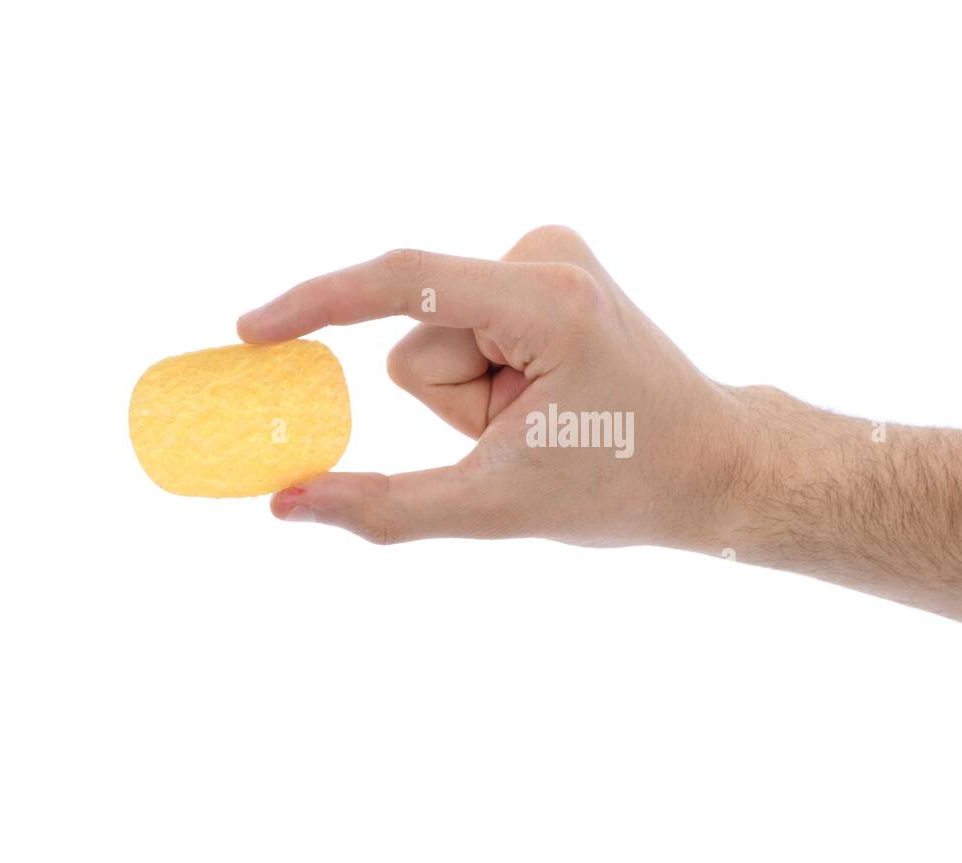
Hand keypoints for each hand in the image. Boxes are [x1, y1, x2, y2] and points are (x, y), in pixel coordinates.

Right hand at [238, 226, 750, 548]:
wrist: (707, 465)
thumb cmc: (622, 487)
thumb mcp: (497, 507)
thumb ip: (386, 508)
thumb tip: (286, 504)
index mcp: (546, 301)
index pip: (400, 280)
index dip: (317, 303)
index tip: (253, 332)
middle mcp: (548, 255)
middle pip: (420, 336)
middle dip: (455, 403)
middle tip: (532, 433)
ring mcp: (550, 256)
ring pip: (439, 336)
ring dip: (475, 395)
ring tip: (547, 416)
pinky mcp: (546, 268)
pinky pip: (465, 326)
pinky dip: (489, 375)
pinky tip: (551, 393)